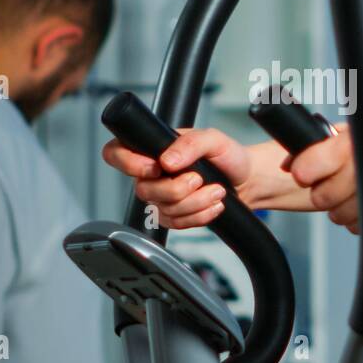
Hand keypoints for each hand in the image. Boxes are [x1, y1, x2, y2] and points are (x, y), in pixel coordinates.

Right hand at [101, 127, 250, 229]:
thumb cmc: (227, 156)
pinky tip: (213, 203)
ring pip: (164, 209)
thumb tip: (167, 159)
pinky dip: (200, 215)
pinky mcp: (173, 216)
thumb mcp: (213, 139)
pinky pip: (177, 223)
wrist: (246, 180)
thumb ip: (190, 143)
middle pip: (143, 190)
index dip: (128, 163)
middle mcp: (152, 173)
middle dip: (176, 188)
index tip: (156, 167)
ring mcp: (160, 197)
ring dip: (195, 202)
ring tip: (215, 190)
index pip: (116, 153)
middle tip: (199, 178)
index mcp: (153, 148)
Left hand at [286, 126, 362, 232]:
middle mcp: (359, 169)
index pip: (305, 170)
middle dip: (327, 192)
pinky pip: (357, 228)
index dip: (306, 173)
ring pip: (336, 216)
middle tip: (344, 183)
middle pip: (319, 197)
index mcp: (348, 146)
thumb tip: (287, 164)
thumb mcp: (357, 135)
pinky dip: (362, 221)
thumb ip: (320, 145)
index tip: (312, 173)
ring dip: (345, 208)